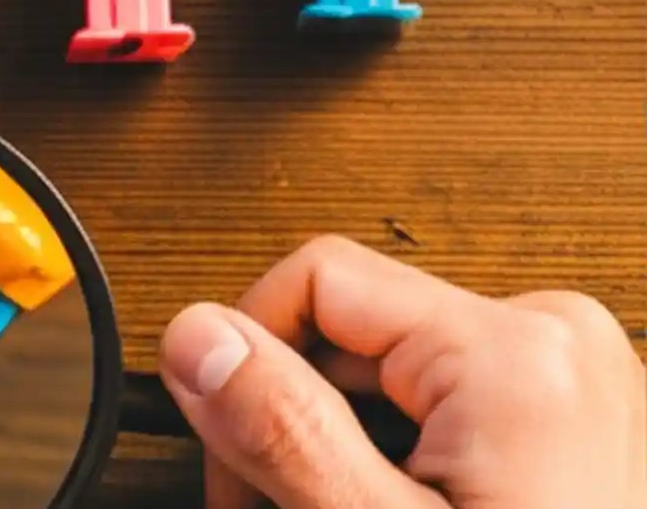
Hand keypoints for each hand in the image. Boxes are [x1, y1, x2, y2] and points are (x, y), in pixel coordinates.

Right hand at [159, 235, 645, 508]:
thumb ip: (286, 431)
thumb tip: (196, 338)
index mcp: (513, 352)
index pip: (317, 276)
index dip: (246, 355)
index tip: (232, 445)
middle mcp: (552, 338)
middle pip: (348, 325)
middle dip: (292, 413)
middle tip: (273, 503)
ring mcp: (565, 374)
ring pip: (384, 366)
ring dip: (337, 438)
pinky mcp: (561, 410)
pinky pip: (436, 398)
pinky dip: (393, 452)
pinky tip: (392, 505)